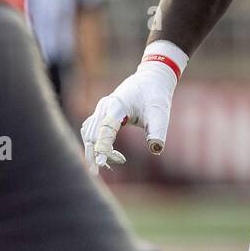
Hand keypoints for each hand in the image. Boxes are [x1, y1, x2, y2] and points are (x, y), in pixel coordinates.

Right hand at [80, 42, 185, 173]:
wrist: (152, 79)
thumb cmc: (156, 96)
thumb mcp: (160, 114)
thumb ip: (157, 131)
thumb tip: (156, 148)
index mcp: (117, 106)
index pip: (104, 130)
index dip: (101, 148)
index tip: (99, 164)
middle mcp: (104, 107)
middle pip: (92, 135)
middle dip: (96, 154)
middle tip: (101, 171)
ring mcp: (101, 109)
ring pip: (89, 134)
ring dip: (96, 150)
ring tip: (118, 161)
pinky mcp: (102, 113)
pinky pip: (92, 131)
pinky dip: (96, 144)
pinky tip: (110, 155)